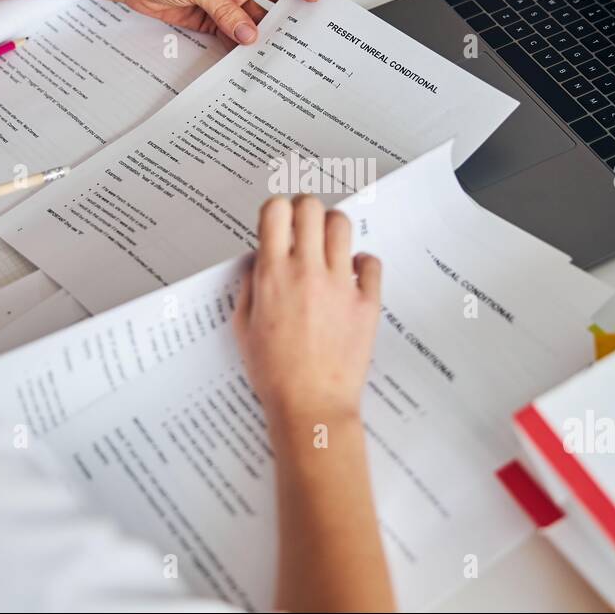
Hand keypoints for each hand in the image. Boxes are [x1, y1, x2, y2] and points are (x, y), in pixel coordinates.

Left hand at [121, 0, 319, 46]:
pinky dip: (243, 46)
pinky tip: (251, 57)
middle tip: (303, 30)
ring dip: (266, 34)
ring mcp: (230, 1)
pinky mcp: (217, 21)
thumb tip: (248, 32)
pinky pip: (236, 34)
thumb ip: (222, 8)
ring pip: (257, 20)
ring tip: (278, 50)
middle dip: (289, 13)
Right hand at [233, 195, 380, 428]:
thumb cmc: (275, 374)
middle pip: (310, 207)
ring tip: (328, 247)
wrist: (310, 406)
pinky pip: (371, 261)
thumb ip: (250, 286)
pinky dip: (362, 262)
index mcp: (273, 276)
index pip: (275, 211)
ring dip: (332, 229)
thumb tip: (258, 259)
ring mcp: (341, 285)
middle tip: (303, 226)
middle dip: (304, 209)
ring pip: (341, 225)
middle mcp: (307, 272)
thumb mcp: (243, 328)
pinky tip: (352, 276)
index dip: (277, 210)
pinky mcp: (367, 302)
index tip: (278, 221)